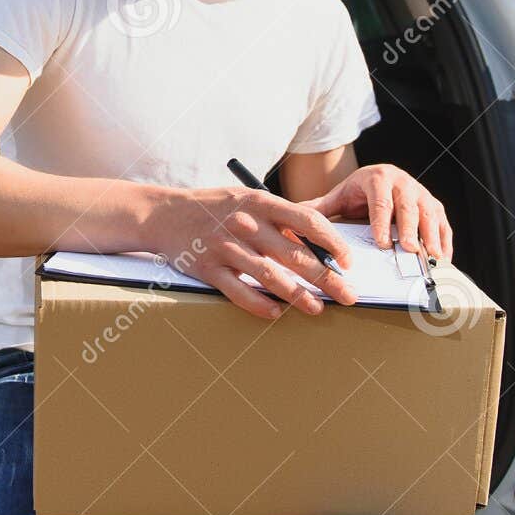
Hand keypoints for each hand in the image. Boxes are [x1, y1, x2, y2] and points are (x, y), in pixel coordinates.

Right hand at [146, 185, 359, 320]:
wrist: (165, 214)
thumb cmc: (215, 207)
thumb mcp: (248, 200)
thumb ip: (280, 219)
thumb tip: (319, 246)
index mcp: (260, 202)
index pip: (308, 221)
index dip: (333, 243)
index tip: (348, 262)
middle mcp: (246, 224)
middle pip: (295, 255)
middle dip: (327, 278)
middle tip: (348, 295)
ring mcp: (226, 247)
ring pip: (270, 277)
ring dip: (298, 296)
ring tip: (318, 309)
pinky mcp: (208, 268)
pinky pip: (238, 291)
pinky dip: (259, 304)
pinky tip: (276, 314)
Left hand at [300, 163, 452, 261]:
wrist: (378, 179)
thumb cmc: (356, 193)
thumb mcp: (337, 197)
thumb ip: (318, 209)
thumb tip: (291, 220)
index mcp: (377, 178)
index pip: (381, 201)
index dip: (382, 222)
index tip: (382, 243)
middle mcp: (403, 182)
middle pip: (409, 207)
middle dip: (410, 229)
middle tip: (409, 250)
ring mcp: (422, 193)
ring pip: (430, 214)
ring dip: (431, 237)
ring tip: (430, 258)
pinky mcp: (435, 206)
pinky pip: (443, 224)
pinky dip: (444, 242)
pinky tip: (442, 260)